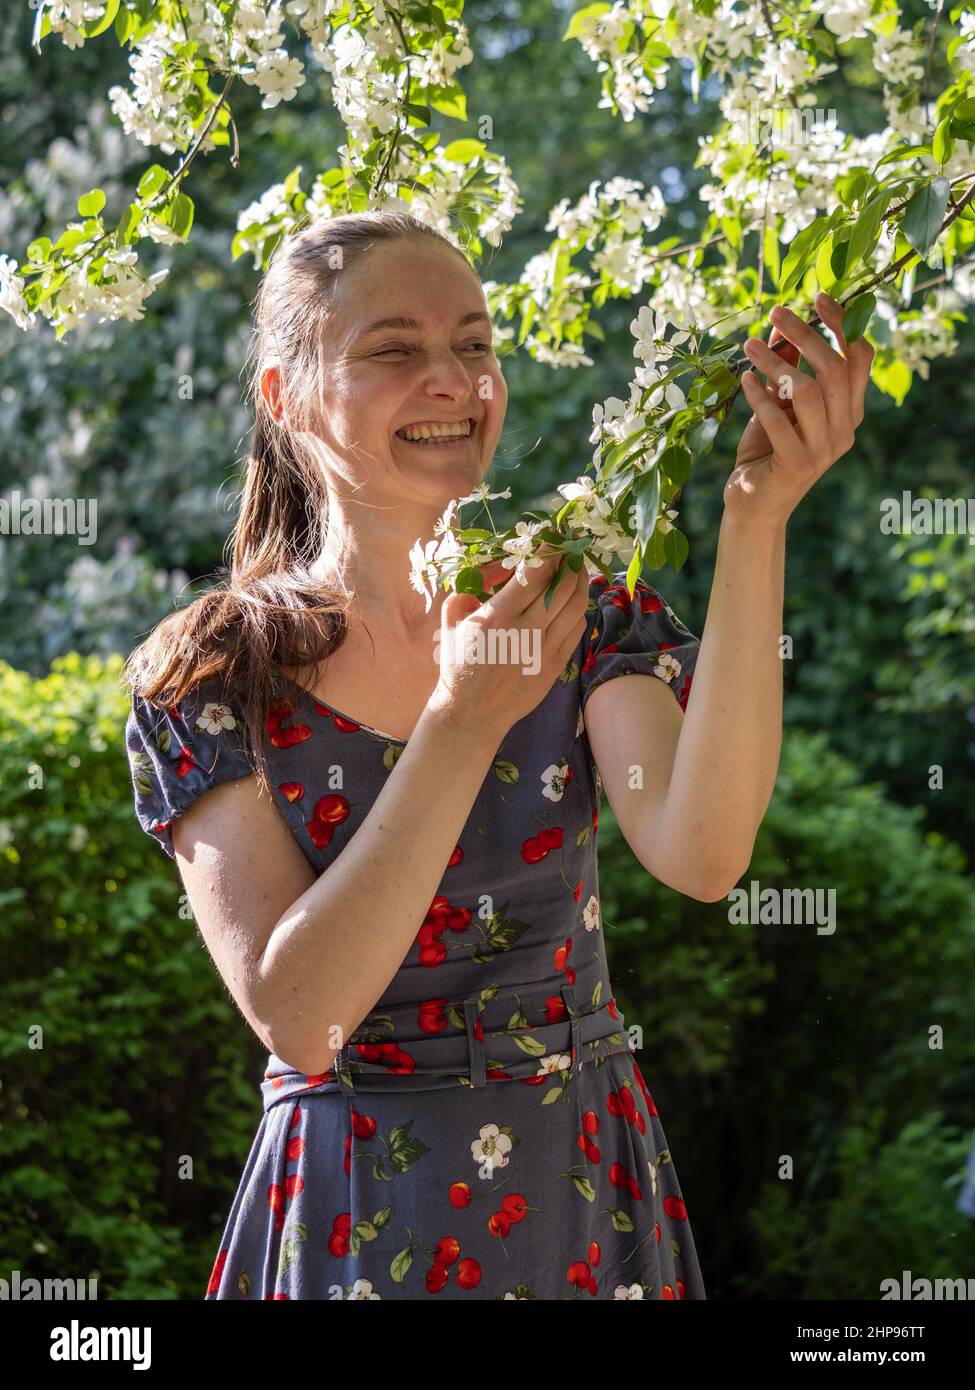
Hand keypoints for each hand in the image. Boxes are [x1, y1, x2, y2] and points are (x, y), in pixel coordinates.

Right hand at [429, 550, 589, 739]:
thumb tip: (491, 570)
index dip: (549, 552)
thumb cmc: (459, 666)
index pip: (536, 574)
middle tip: (570, 551)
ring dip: (581, 584)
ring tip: (577, 571)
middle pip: (563, 586)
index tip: (551, 540)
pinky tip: (573, 602)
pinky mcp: (556, 665)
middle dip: (570, 563)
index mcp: (497, 616)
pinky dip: (578, 610)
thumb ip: (466, 591)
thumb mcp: (450, 623)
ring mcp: (545, 649)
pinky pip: (576, 629)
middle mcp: (526, 630)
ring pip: (576, 606)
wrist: (473, 712)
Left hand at [726, 291, 874, 530]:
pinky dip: (759, 395)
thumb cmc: (768, 449)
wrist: (755, 505)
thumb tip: (780, 325)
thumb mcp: (779, 404)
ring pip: (807, 391)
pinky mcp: (796, 465)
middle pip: (833, 368)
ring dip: (775, 362)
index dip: (842, 324)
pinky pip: (778, 421)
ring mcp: (823, 450)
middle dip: (805, 334)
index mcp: (849, 411)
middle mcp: (845, 430)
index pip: (858, 358)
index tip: (818, 297)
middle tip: (775, 312)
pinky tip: (744, 380)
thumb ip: (787, 368)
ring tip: (748, 346)